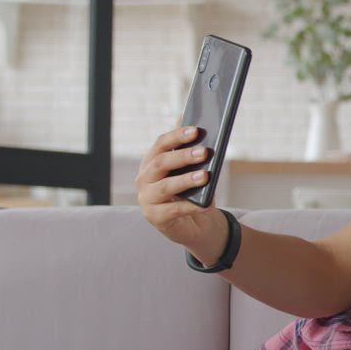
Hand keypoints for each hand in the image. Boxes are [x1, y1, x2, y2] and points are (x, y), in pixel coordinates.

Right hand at [135, 125, 224, 252]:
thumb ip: (191, 150)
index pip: (161, 144)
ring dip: (186, 180)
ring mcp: (147, 198)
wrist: (194, 224)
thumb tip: (197, 125)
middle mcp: (144, 178)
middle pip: (161, 162)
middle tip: (204, 151)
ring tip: (205, 176)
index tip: (196, 130)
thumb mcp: (192, 170)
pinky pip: (173, 210)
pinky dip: (191, 206)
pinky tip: (206, 203)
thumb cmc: (192, 192)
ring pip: (165, 186)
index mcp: (152, 162)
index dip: (177, 135)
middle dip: (183, 156)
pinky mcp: (155, 217)